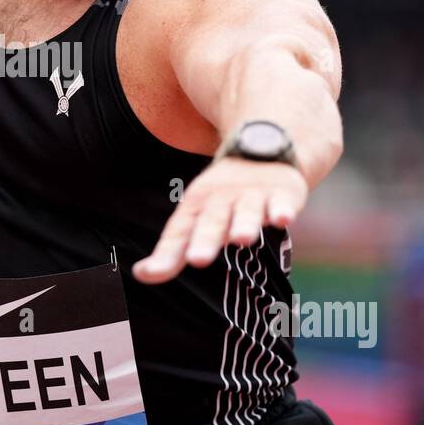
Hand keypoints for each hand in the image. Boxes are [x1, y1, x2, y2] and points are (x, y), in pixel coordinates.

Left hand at [132, 158, 307, 283]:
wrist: (262, 149)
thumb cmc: (221, 198)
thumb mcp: (193, 218)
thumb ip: (171, 251)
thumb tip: (140, 275)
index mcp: (196, 207)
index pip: (178, 232)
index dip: (166, 254)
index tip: (150, 273)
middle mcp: (221, 201)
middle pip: (212, 222)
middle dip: (205, 240)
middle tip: (197, 260)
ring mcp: (252, 196)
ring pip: (247, 212)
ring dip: (244, 224)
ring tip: (241, 239)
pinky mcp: (281, 194)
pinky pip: (281, 203)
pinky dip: (282, 209)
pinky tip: (283, 219)